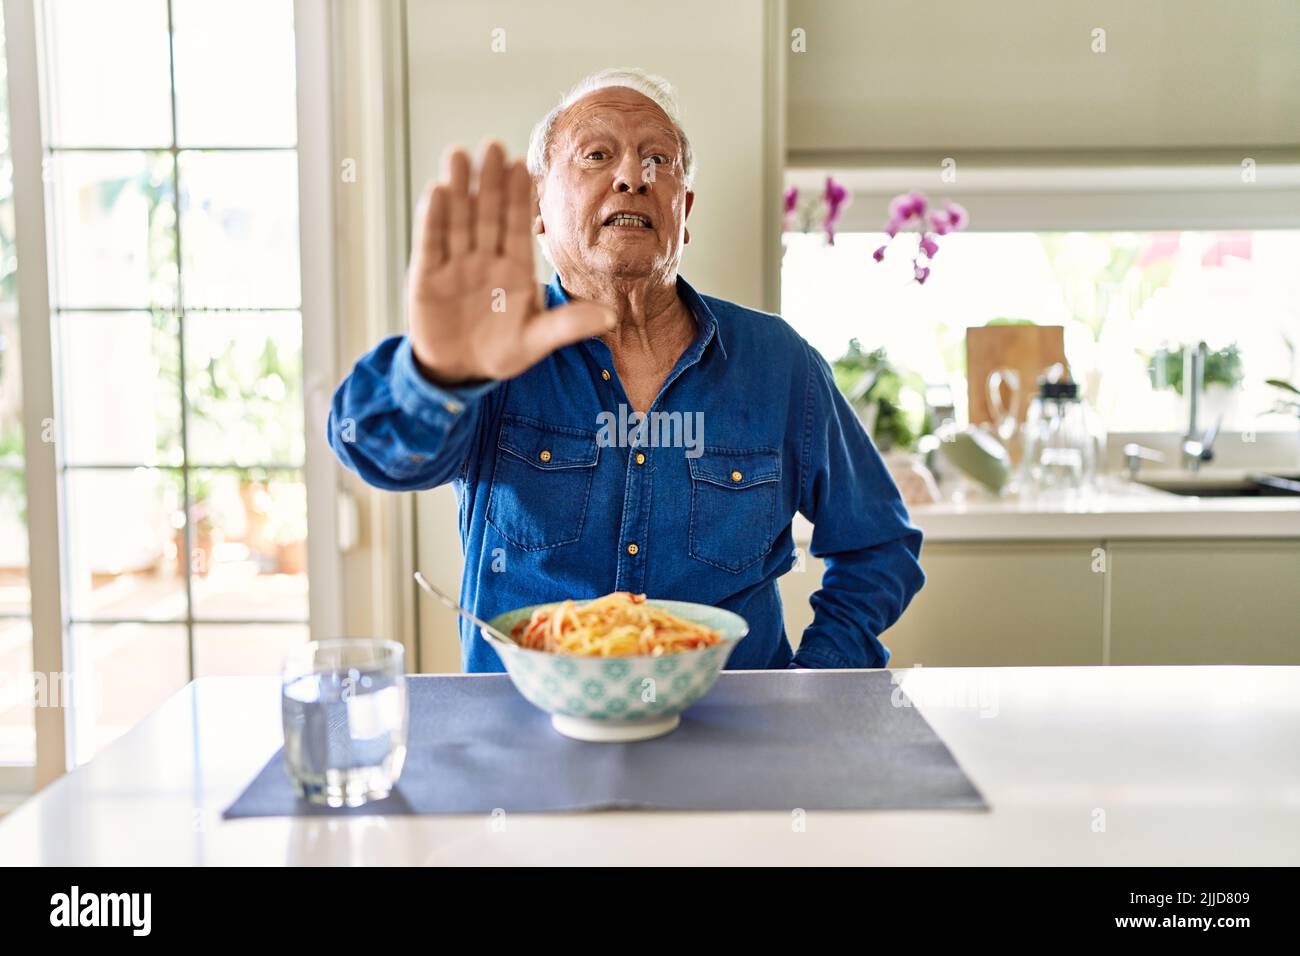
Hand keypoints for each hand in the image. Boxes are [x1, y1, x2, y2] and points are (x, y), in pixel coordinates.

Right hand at [406, 141, 613, 385]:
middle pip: (488, 215)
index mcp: (515, 269)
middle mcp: (486, 259)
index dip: (518, 198)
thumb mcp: (536, 341)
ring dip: (459, 189)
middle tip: (494, 145)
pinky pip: (431, 243)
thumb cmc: (502, 352)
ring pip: (458, 220)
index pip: (517, 227)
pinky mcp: (427, 276)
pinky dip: (433, 220)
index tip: (523, 167)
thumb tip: (610, 318)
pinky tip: (437, 191)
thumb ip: (568, 325)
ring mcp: (456, 265)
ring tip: (460, 154)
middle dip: (490, 182)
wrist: (460, 371)